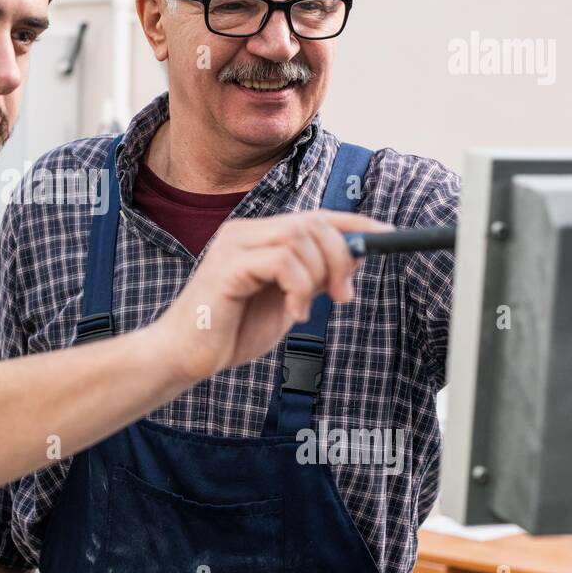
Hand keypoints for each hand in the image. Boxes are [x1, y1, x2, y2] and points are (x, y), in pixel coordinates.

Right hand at [147, 210, 393, 384]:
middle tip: (343, 296)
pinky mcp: (228, 266)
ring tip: (307, 308)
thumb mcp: (285, 302)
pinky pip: (283, 262)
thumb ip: (312, 279)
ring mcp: (234, 245)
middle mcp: (245, 232)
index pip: (315, 216)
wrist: (183, 356)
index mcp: (258, 236)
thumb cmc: (229, 332)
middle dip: (340, 258)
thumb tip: (353, 261)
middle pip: (314, 222)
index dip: (355, 223)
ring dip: (319, 277)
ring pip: (302, 238)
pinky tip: (292, 313)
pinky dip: (299, 289)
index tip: (388, 235)